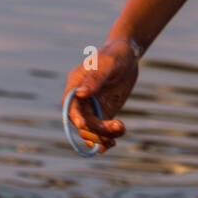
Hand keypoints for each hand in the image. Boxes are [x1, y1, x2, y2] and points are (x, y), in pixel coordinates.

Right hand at [61, 37, 139, 153]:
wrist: (127, 55)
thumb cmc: (116, 54)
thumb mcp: (108, 63)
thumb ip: (96, 78)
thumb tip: (81, 93)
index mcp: (76, 84)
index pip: (70, 104)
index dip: (75, 115)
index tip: (83, 124)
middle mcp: (80, 98)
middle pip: (81, 121)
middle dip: (96, 129)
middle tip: (116, 127)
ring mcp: (91, 107)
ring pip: (90, 129)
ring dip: (101, 137)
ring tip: (117, 135)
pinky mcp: (103, 112)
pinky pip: (100, 130)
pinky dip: (105, 138)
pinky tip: (112, 142)